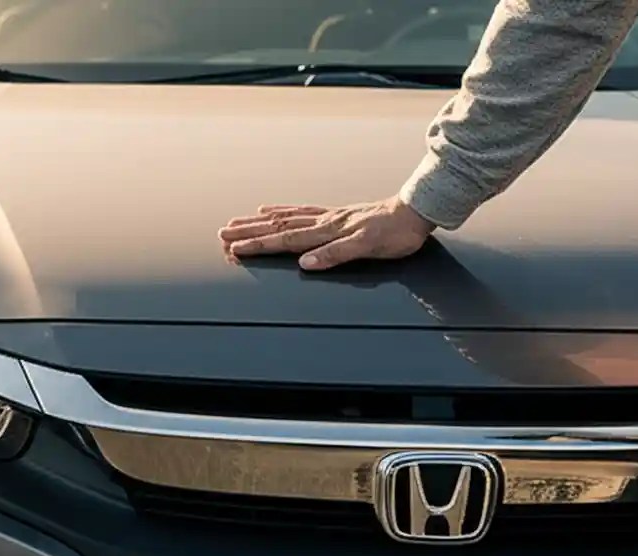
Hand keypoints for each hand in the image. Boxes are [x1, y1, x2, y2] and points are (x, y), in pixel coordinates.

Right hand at [219, 196, 435, 270]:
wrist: (416, 211)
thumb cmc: (395, 233)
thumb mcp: (368, 248)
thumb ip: (336, 255)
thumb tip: (305, 263)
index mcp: (327, 232)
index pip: (286, 241)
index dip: (259, 245)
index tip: (234, 248)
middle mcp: (323, 222)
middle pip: (278, 227)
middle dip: (248, 232)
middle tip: (222, 233)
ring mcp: (328, 217)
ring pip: (285, 219)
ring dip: (258, 222)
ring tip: (236, 222)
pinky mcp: (335, 214)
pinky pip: (300, 211)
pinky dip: (281, 211)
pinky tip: (270, 210)